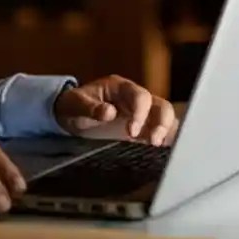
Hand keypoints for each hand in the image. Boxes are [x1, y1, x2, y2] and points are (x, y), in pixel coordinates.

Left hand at [54, 75, 177, 144]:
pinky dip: (166, 139)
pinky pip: (160, 130)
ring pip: (165, 118)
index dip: (140, 113)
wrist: (71, 112)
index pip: (141, 96)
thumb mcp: (76, 104)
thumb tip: (109, 112)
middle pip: (160, 105)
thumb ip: (92, 107)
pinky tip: (166, 150)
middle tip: (153, 142)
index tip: (131, 131)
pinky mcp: (142, 127)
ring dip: (166, 132)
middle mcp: (135, 98)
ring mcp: (142, 112)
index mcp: (121, 87)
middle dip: (161, 123)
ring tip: (158, 147)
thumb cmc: (74, 105)